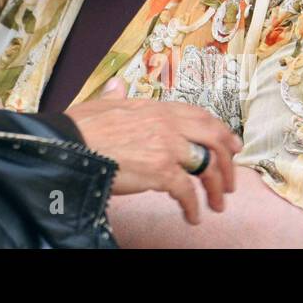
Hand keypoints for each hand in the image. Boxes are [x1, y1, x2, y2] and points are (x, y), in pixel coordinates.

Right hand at [66, 80, 241, 224]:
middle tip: (232, 179)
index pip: (200, 115)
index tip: (230, 143)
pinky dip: (193, 206)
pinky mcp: (162, 171)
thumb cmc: (81, 127)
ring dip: (217, 188)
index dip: (220, 130)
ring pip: (208, 166)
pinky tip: (192, 216)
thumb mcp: (101, 105)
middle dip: (228, 160)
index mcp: (155, 108)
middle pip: (214, 138)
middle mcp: (167, 125)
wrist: (70, 145)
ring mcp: (167, 147)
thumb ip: (116, 97)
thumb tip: (117, 86)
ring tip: (217, 204)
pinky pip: (188, 191)